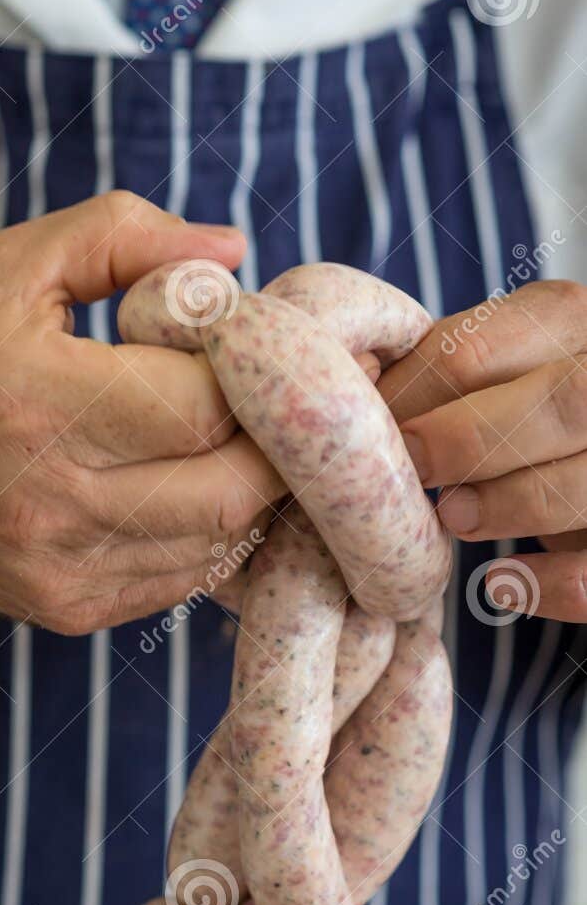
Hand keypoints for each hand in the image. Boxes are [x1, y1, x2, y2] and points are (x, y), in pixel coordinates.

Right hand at [0, 192, 280, 633]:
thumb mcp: (10, 267)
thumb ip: (123, 237)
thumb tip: (234, 251)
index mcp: (33, 399)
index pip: (203, 404)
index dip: (252, 371)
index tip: (250, 342)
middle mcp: (46, 497)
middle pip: (233, 488)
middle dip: (277, 439)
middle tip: (278, 394)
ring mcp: (58, 567)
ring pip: (220, 542)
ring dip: (253, 486)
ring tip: (243, 434)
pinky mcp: (66, 610)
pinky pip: (183, 578)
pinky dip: (211, 531)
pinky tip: (191, 481)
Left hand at [379, 281, 586, 620]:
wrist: (585, 438)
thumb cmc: (526, 408)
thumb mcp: (501, 364)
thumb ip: (444, 369)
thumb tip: (343, 387)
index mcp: (571, 319)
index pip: (476, 349)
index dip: (401, 399)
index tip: (358, 434)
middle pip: (563, 400)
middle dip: (465, 442)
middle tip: (411, 472)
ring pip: (585, 483)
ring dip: (507, 507)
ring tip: (455, 518)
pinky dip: (551, 585)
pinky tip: (502, 584)